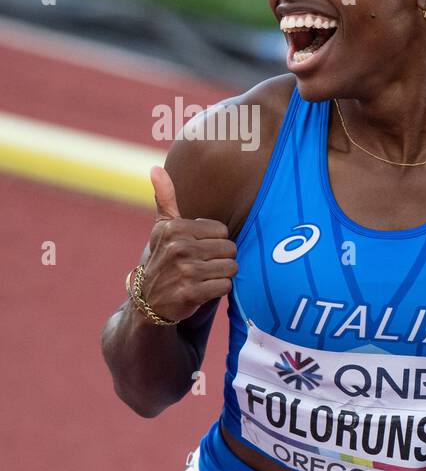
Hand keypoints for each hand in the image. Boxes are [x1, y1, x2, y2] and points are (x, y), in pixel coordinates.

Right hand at [136, 165, 237, 322]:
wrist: (149, 302)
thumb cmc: (164, 259)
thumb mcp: (162, 229)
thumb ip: (165, 198)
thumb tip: (156, 168)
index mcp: (173, 228)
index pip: (223, 231)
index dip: (215, 242)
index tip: (197, 250)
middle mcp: (177, 247)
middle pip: (230, 248)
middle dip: (220, 259)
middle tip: (201, 267)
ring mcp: (183, 270)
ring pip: (231, 268)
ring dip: (221, 275)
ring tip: (202, 278)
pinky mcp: (190, 292)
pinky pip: (226, 286)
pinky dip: (218, 290)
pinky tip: (201, 291)